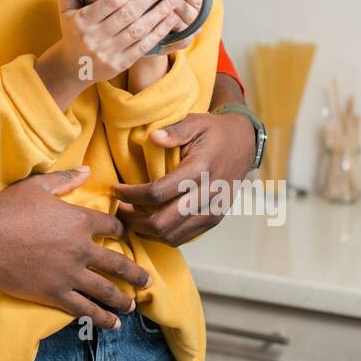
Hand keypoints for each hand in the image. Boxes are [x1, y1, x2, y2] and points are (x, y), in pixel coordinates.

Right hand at [0, 167, 150, 329]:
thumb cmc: (7, 208)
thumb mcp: (37, 186)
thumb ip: (65, 180)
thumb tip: (86, 170)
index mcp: (79, 221)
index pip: (112, 226)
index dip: (121, 229)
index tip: (124, 235)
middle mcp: (81, 249)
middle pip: (117, 263)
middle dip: (134, 273)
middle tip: (145, 281)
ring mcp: (69, 273)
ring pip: (105, 290)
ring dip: (122, 298)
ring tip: (132, 304)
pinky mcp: (54, 293)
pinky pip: (84, 309)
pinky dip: (101, 317)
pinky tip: (113, 323)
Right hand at [35, 0, 186, 109]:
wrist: (71, 68)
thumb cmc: (72, 31)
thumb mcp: (64, 7)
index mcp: (84, 20)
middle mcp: (96, 37)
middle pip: (129, 12)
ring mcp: (109, 52)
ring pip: (139, 29)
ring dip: (160, 12)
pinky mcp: (120, 64)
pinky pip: (143, 46)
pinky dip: (159, 32)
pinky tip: (171, 19)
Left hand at [110, 110, 255, 245]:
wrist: (244, 145)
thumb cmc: (214, 131)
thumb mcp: (195, 122)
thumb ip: (174, 131)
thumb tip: (152, 137)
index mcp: (200, 171)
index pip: (158, 193)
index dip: (132, 195)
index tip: (115, 190)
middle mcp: (207, 196)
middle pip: (163, 223)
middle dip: (135, 220)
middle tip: (118, 210)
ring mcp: (212, 212)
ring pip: (172, 236)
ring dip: (146, 231)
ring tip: (130, 217)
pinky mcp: (214, 220)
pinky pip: (184, 237)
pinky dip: (162, 236)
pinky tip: (148, 222)